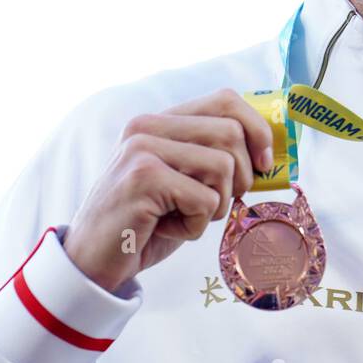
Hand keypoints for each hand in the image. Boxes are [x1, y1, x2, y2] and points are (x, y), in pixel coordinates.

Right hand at [63, 88, 275, 293]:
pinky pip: (205, 200)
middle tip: (219, 204)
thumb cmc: (147, 223)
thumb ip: (213, 157)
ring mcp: (142, 149)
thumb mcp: (183, 182)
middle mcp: (147, 126)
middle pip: (231, 132)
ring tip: (185, 217)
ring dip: (216, 205)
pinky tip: (167, 230)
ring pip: (223, 166)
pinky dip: (196, 226)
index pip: (225, 100)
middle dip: (241, 176)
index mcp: (159, 120)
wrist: (91, 262)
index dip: (257, 129)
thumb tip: (270, 153)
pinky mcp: (143, 179)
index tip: (264, 163)